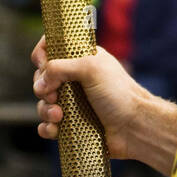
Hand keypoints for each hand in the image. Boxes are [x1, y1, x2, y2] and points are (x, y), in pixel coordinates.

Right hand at [32, 35, 142, 160]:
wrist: (135, 127)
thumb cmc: (119, 94)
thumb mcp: (91, 68)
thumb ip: (60, 67)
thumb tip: (42, 81)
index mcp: (81, 59)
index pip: (52, 47)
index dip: (42, 54)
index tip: (44, 64)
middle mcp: (75, 79)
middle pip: (42, 77)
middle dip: (41, 87)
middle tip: (54, 95)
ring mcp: (72, 102)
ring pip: (43, 103)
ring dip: (45, 110)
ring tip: (60, 116)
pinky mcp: (71, 124)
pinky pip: (48, 125)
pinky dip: (47, 128)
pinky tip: (55, 129)